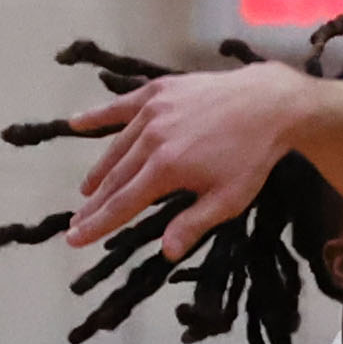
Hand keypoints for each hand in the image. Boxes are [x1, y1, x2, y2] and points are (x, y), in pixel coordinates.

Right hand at [63, 63, 319, 254]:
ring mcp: (153, 112)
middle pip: (114, 178)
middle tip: (76, 222)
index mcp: (166, 169)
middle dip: (94, 205)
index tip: (73, 239)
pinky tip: (75, 122)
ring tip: (87, 192)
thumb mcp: (228, 199)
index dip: (97, 224)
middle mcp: (151, 139)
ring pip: (117, 147)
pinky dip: (99, 115)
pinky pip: (121, 105)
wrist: (269, 103)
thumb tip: (166, 252)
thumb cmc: (252, 157)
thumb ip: (193, 223)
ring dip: (99, 171)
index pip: (122, 204)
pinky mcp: (159, 91)